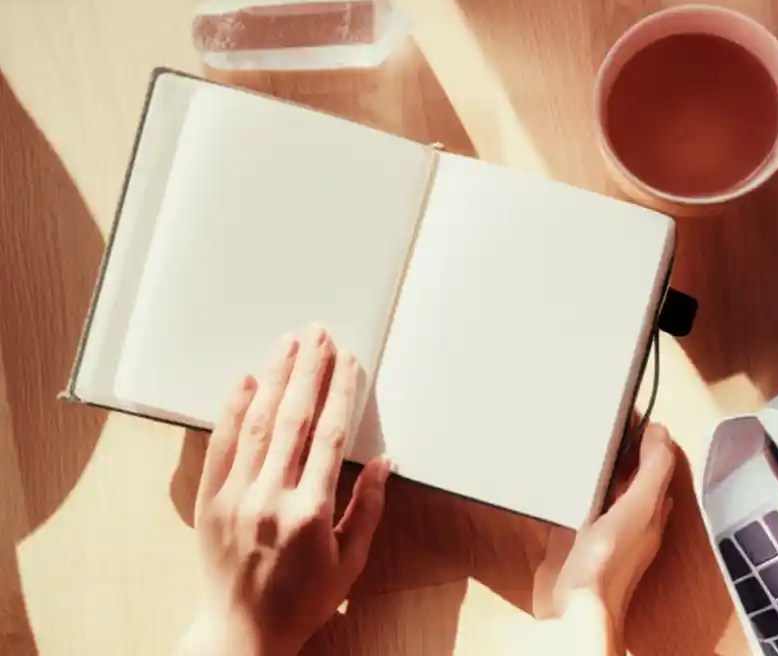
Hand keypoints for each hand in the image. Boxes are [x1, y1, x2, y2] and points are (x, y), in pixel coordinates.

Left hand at [176, 326, 390, 655]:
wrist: (241, 633)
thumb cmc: (301, 600)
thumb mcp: (349, 560)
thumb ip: (366, 507)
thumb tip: (384, 462)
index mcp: (310, 512)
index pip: (329, 436)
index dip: (340, 393)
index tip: (348, 362)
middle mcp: (270, 497)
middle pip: (293, 418)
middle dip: (309, 371)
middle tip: (319, 335)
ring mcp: (235, 497)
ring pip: (257, 422)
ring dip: (275, 376)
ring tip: (289, 343)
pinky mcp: (209, 500)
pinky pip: (220, 445)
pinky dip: (232, 409)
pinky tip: (245, 380)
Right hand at [534, 423, 676, 642]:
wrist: (575, 606)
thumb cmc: (609, 559)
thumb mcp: (638, 507)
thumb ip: (653, 470)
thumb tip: (662, 431)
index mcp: (649, 510)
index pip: (655, 466)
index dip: (646, 439)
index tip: (628, 411)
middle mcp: (628, 518)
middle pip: (628, 476)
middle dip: (620, 450)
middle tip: (602, 419)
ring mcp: (599, 530)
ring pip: (602, 489)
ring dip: (594, 468)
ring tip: (580, 439)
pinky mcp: (571, 540)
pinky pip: (574, 507)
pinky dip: (570, 490)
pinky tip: (557, 478)